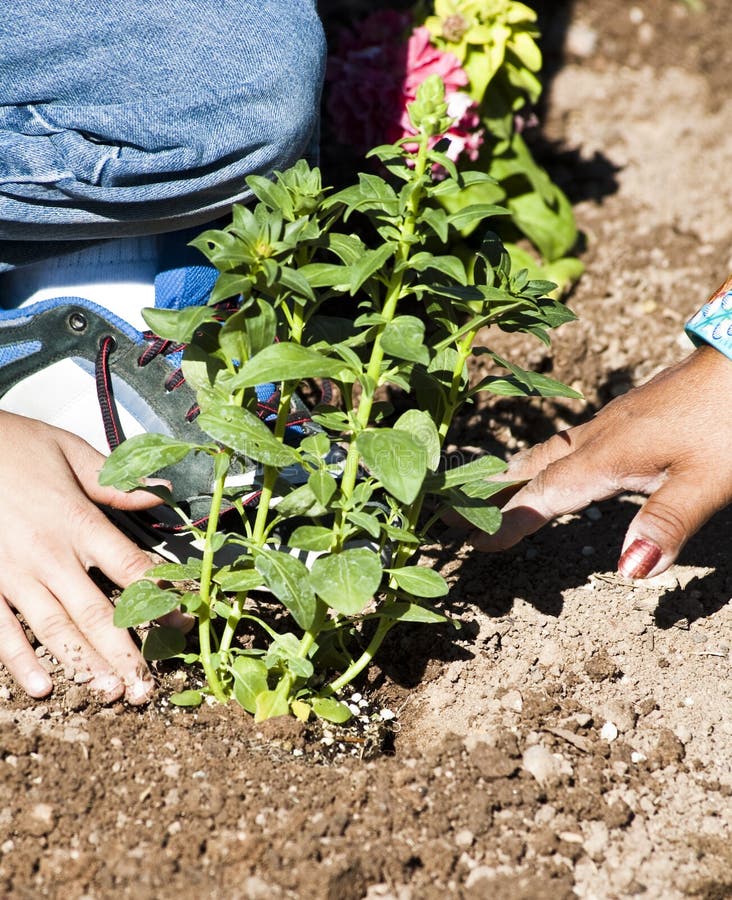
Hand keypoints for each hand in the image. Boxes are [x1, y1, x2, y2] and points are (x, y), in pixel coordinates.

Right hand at [0, 411, 163, 701]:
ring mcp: (13, 574)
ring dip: (84, 665)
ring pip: (55, 629)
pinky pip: (0, 628)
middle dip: (126, 654)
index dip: (162, 598)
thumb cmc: (10, 446)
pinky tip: (41, 687)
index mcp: (78, 521)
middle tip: (148, 690)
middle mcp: (49, 555)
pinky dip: (18, 660)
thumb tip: (162, 494)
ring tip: (111, 695)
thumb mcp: (67, 451)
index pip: (131, 568)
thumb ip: (114, 481)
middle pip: (97, 613)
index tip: (185, 623)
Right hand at [471, 346, 731, 577]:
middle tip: (451, 511)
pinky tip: (552, 460)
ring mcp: (611, 422)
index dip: (510, 520)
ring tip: (485, 486)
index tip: (475, 544)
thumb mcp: (706, 479)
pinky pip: (567, 441)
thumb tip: (628, 572)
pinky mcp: (627, 415)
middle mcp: (598, 437)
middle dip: (491, 492)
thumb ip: (664, 523)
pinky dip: (543, 458)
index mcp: (606, 455)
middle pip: (532, 467)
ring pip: (547, 451)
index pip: (545, 494)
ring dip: (513, 472)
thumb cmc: (728, 418)